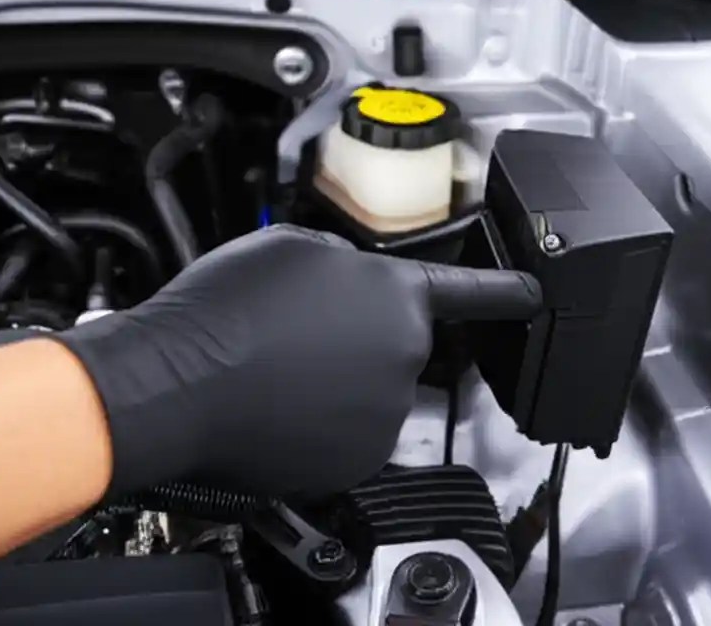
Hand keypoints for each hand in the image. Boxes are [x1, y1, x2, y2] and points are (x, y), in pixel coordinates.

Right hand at [55, 225, 541, 496]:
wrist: (178, 382)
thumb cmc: (225, 309)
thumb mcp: (291, 250)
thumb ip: (345, 267)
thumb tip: (350, 287)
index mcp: (395, 296)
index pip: (471, 291)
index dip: (506, 289)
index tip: (532, 292)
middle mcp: (404, 355)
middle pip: (394, 345)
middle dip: (357, 341)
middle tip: (296, 338)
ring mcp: (383, 413)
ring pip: (368, 393)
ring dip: (336, 385)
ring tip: (276, 373)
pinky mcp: (356, 460)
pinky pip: (346, 436)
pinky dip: (319, 427)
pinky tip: (277, 407)